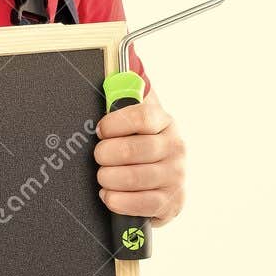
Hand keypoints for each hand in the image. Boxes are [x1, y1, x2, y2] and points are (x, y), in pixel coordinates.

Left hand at [93, 90, 185, 225]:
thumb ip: (123, 100)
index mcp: (164, 122)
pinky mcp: (172, 202)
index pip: (140, 117)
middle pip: (133, 150)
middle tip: (99, 157)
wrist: (162, 183)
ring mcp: (176, 176)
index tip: (100, 130)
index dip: (114, 124)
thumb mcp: (134, 123)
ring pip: (134, 178)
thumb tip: (115, 71)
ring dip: (109, 178)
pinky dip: (118, 201)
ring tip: (103, 177)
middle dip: (106, 155)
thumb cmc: (138, 147)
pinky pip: (142, 203)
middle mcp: (175, 147)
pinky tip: (110, 195)